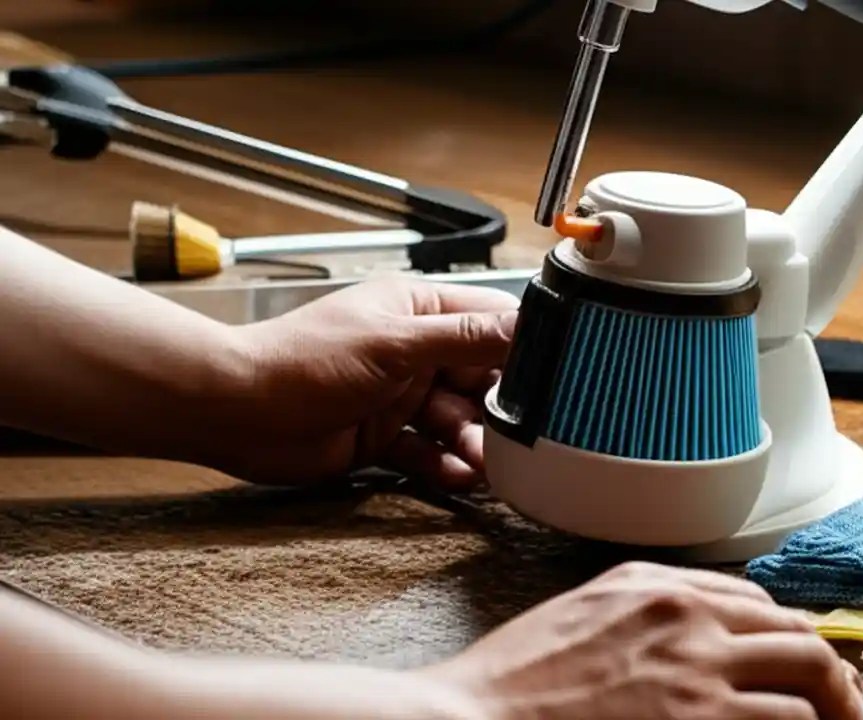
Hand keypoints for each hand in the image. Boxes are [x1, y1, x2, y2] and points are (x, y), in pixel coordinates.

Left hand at [204, 275, 518, 489]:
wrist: (237, 412)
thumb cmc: (301, 361)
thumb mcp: (395, 343)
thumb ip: (463, 337)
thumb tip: (523, 325)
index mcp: (417, 310)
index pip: (488, 320)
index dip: (520, 346)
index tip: (550, 374)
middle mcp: (412, 351)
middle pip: (480, 378)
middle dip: (499, 407)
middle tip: (519, 432)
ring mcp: (398, 396)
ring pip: (457, 420)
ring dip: (475, 442)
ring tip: (486, 462)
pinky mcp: (382, 437)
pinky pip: (427, 453)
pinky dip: (445, 466)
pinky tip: (460, 477)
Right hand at [427, 561, 862, 719]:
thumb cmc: (512, 684)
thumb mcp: (580, 616)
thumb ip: (643, 613)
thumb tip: (698, 632)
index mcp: (654, 585)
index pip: (754, 602)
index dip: (788, 637)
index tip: (801, 665)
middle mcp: (686, 615)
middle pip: (795, 633)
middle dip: (831, 673)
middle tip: (843, 707)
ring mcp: (697, 668)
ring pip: (807, 677)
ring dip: (830, 710)